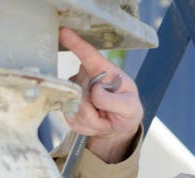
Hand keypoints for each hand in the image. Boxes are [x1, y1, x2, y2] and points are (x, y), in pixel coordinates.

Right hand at [58, 27, 143, 163]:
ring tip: (104, 120)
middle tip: (109, 118)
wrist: (118, 127)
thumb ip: (115, 101)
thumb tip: (95, 92)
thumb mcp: (130, 108)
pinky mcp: (67, 104)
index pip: (89, 55)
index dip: (76, 44)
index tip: (63, 32)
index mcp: (105, 71)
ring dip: (92, 122)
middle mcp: (86, 77)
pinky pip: (72, 120)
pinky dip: (86, 127)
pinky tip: (95, 123)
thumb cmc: (127, 110)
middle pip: (80, 94)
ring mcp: (74, 90)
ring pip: (75, 109)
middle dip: (94, 113)